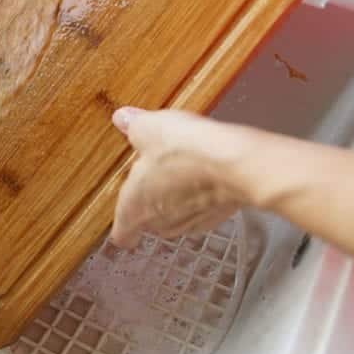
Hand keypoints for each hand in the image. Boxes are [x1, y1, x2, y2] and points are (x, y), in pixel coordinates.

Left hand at [109, 107, 257, 248]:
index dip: (122, 229)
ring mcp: (190, 223)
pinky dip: (202, 197)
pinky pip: (202, 211)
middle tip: (154, 181)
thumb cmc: (183, 151)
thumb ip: (133, 126)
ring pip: (176, 218)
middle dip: (151, 204)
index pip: (122, 234)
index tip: (124, 226)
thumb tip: (123, 119)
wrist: (232, 163)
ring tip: (181, 174)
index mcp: (133, 208)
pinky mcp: (217, 217)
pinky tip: (205, 176)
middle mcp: (160, 223)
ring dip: (177, 201)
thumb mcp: (148, 128)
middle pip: (150, 223)